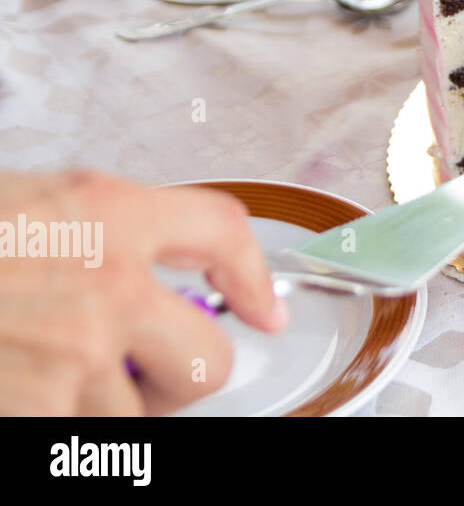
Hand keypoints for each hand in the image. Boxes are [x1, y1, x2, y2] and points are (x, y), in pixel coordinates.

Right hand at [0, 169, 287, 414]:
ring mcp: (84, 349)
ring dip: (106, 408)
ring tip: (56, 379)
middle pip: (208, 359)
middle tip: (146, 375)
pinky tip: (22, 393)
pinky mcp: (45, 405)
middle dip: (181, 379)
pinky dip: (56, 422)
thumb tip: (136, 252)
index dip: (253, 277)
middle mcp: (112, 280)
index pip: (224, 230)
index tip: (265, 310)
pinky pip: (81, 435)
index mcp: (108, 211)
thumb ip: (99, 225)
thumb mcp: (29, 203)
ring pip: (140, 411)